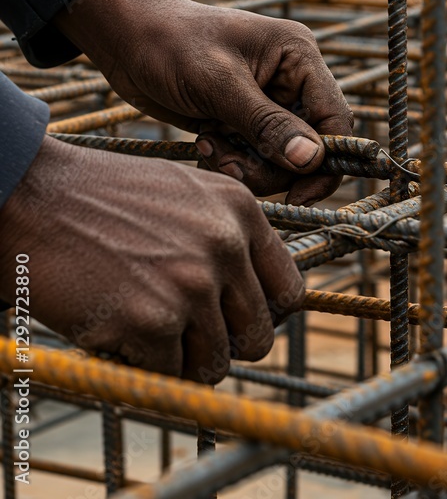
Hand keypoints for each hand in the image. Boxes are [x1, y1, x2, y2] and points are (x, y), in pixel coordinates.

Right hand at [0, 136, 303, 379]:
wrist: (33, 197)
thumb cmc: (103, 197)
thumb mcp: (185, 194)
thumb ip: (227, 235)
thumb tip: (254, 292)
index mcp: (240, 211)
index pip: (289, 292)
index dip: (262, 316)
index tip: (235, 322)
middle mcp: (225, 246)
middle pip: (257, 338)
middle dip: (220, 345)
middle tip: (181, 333)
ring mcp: (191, 284)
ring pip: (215, 365)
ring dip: (179, 360)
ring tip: (141, 325)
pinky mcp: (153, 321)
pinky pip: (168, 375)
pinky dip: (142, 365)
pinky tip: (116, 327)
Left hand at [55, 0, 352, 204]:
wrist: (125, 38)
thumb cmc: (170, 45)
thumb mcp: (219, 84)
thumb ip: (266, 124)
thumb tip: (312, 160)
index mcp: (297, 57)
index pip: (334, 118)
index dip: (324, 160)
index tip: (299, 195)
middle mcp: (290, 79)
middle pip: (308, 147)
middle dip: (271, 167)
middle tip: (231, 166)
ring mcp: (266, 101)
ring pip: (279, 159)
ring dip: (247, 166)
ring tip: (211, 149)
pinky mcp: (242, 118)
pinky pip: (253, 157)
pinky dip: (232, 161)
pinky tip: (205, 143)